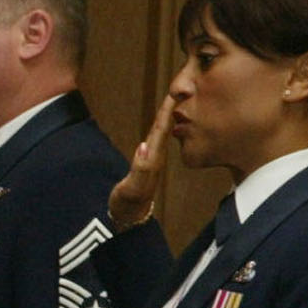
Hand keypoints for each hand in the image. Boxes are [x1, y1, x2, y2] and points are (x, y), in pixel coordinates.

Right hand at [110, 93, 174, 231]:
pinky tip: (164, 122)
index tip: (175, 93)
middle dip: (172, 108)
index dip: (167, 111)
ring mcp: (151, 161)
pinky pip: (156, 141)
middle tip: (181, 87)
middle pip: (165, 128)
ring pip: (162, 133)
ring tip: (174, 99)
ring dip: (167, 115)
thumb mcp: (131, 190)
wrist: (127, 220)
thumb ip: (139, 170)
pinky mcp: (146, 164)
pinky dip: (160, 127)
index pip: (162, 130)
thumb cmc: (126, 205)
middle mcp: (155, 158)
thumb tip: (143, 145)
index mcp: (153, 160)